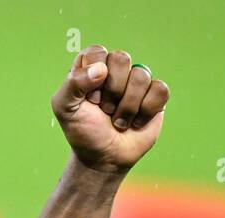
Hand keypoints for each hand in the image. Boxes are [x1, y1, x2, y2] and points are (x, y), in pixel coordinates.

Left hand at [52, 45, 169, 173]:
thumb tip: (101, 69)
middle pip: (121, 59)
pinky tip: (135, 122)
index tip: (88, 98)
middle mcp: (114, 70)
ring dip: (126, 107)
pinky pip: (159, 90)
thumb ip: (73, 84)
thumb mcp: (65, 108)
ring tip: (118, 120)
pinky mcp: (155, 94)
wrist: (104, 157)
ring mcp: (136, 81)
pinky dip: (145, 112)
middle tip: (104, 109)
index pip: (97, 52)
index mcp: (90, 67)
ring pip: (141, 76)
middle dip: (111, 91)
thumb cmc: (82, 131)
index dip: (92, 77)